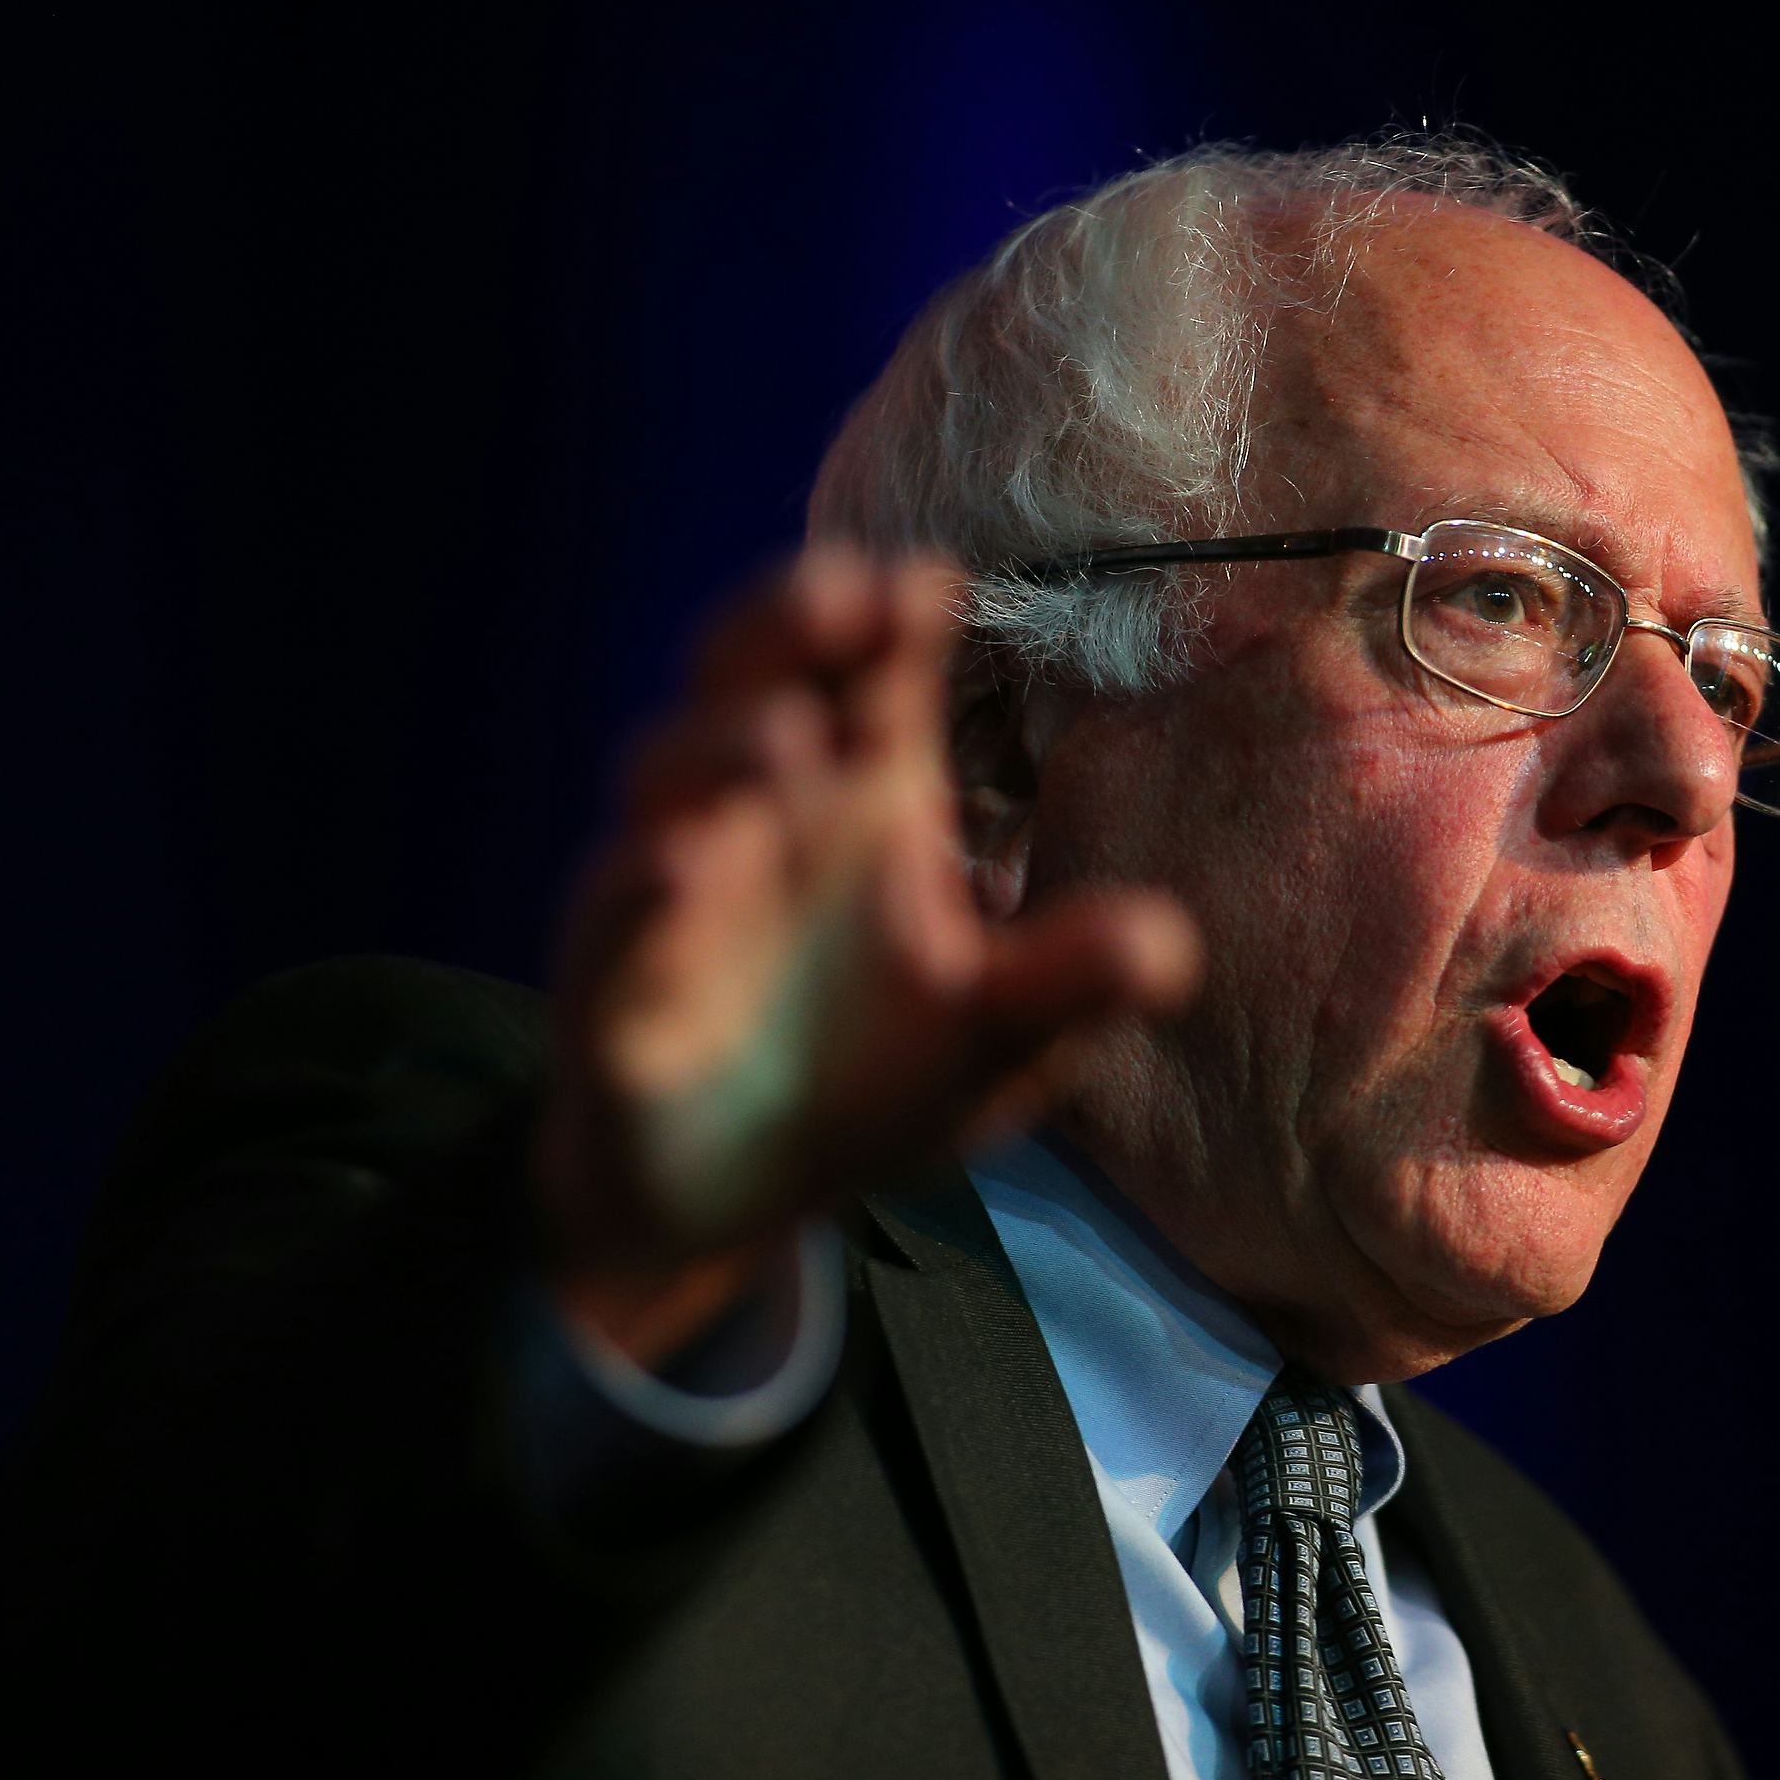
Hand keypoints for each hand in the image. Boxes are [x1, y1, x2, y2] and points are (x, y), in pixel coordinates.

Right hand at [534, 552, 1196, 1358]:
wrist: (736, 1199)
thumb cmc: (873, 1076)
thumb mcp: (996, 1030)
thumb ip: (1068, 977)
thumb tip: (1170, 947)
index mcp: (862, 792)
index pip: (872, 670)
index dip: (889, 613)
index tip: (926, 581)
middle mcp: (761, 809)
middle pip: (755, 674)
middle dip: (788, 623)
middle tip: (846, 593)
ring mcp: (673, 882)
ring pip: (671, 775)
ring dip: (723, 744)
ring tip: (791, 736)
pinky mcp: (609, 979)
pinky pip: (614, 916)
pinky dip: (647, 885)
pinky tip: (687, 865)